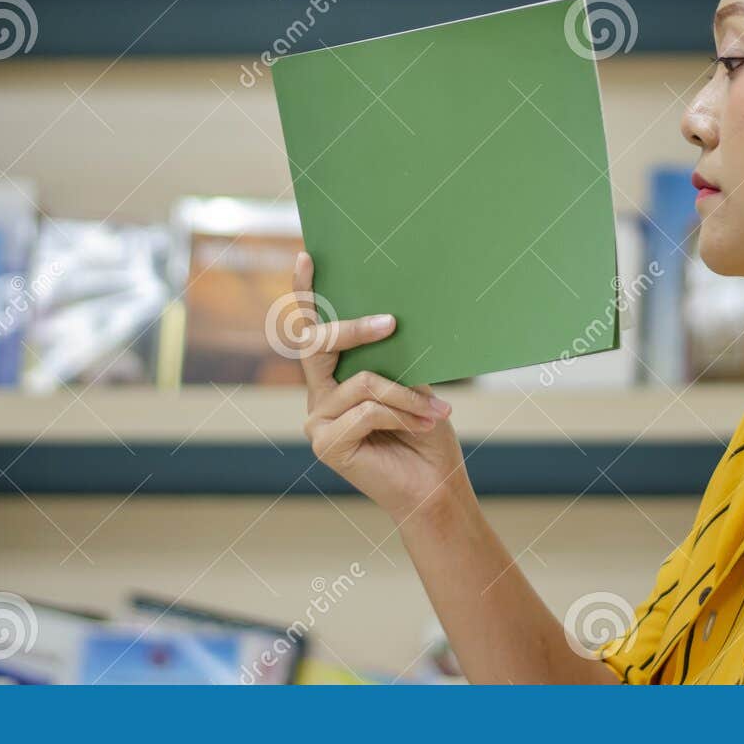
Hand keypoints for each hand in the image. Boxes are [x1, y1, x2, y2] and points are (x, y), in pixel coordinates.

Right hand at [292, 251, 470, 526]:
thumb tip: (389, 317)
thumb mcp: (412, 382)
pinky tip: (424, 425)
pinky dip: (402, 414)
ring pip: (362, 383)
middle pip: (319, 345)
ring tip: (436, 413)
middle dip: (357, 329)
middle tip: (392, 322)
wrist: (436, 488)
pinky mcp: (327, 445)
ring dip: (406, 396)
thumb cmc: (426, 433)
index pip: (314, 331)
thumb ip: (390, 356)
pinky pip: (367, 409)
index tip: (307, 255)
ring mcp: (318, 423)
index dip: (306, 294)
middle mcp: (319, 398)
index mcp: (335, 380)